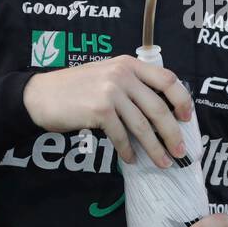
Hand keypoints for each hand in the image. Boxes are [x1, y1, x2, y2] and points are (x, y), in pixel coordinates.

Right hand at [22, 55, 192, 167]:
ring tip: (162, 162)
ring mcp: (111, 91)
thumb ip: (131, 84)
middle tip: (179, 151)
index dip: (181, 99)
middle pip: (158, 107)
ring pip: (142, 125)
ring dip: (154, 148)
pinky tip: (131, 160)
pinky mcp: (99, 110)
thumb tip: (159, 111)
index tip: (187, 118)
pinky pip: (121, 135)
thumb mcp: (106, 75)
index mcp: (129, 64)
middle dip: (172, 133)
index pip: (168, 79)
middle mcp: (122, 74)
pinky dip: (128, 150)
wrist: (40, 95)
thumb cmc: (75, 89)